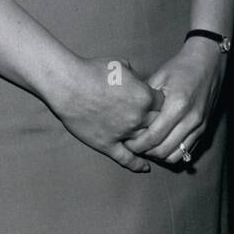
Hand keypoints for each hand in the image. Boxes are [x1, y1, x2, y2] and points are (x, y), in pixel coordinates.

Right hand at [45, 55, 159, 172]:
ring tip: (152, 142)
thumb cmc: (94, 71)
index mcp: (144, 97)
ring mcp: (123, 133)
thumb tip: (141, 82)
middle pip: (158, 124)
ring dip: (149, 141)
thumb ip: (137, 77)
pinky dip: (137, 164)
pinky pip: (126, 158)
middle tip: (156, 121)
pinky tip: (145, 167)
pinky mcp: (108, 144)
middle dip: (158, 121)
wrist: (69, 85)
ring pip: (145, 141)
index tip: (157, 102)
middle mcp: (138, 118)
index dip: (161, 102)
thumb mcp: (123, 66)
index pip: (164, 103)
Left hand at [123, 40, 226, 164]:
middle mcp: (191, 119)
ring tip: (147, 146)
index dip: (137, 144)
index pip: (154, 136)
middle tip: (133, 145)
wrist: (208, 61)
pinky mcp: (204, 129)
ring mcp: (199, 126)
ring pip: (175, 156)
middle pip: (163, 150)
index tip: (126, 142)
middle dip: (145, 152)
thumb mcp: (159, 77)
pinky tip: (162, 144)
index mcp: (178, 105)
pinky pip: (186, 151)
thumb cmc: (181, 67)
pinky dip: (172, 153)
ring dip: (159, 155)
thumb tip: (128, 117)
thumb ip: (145, 99)